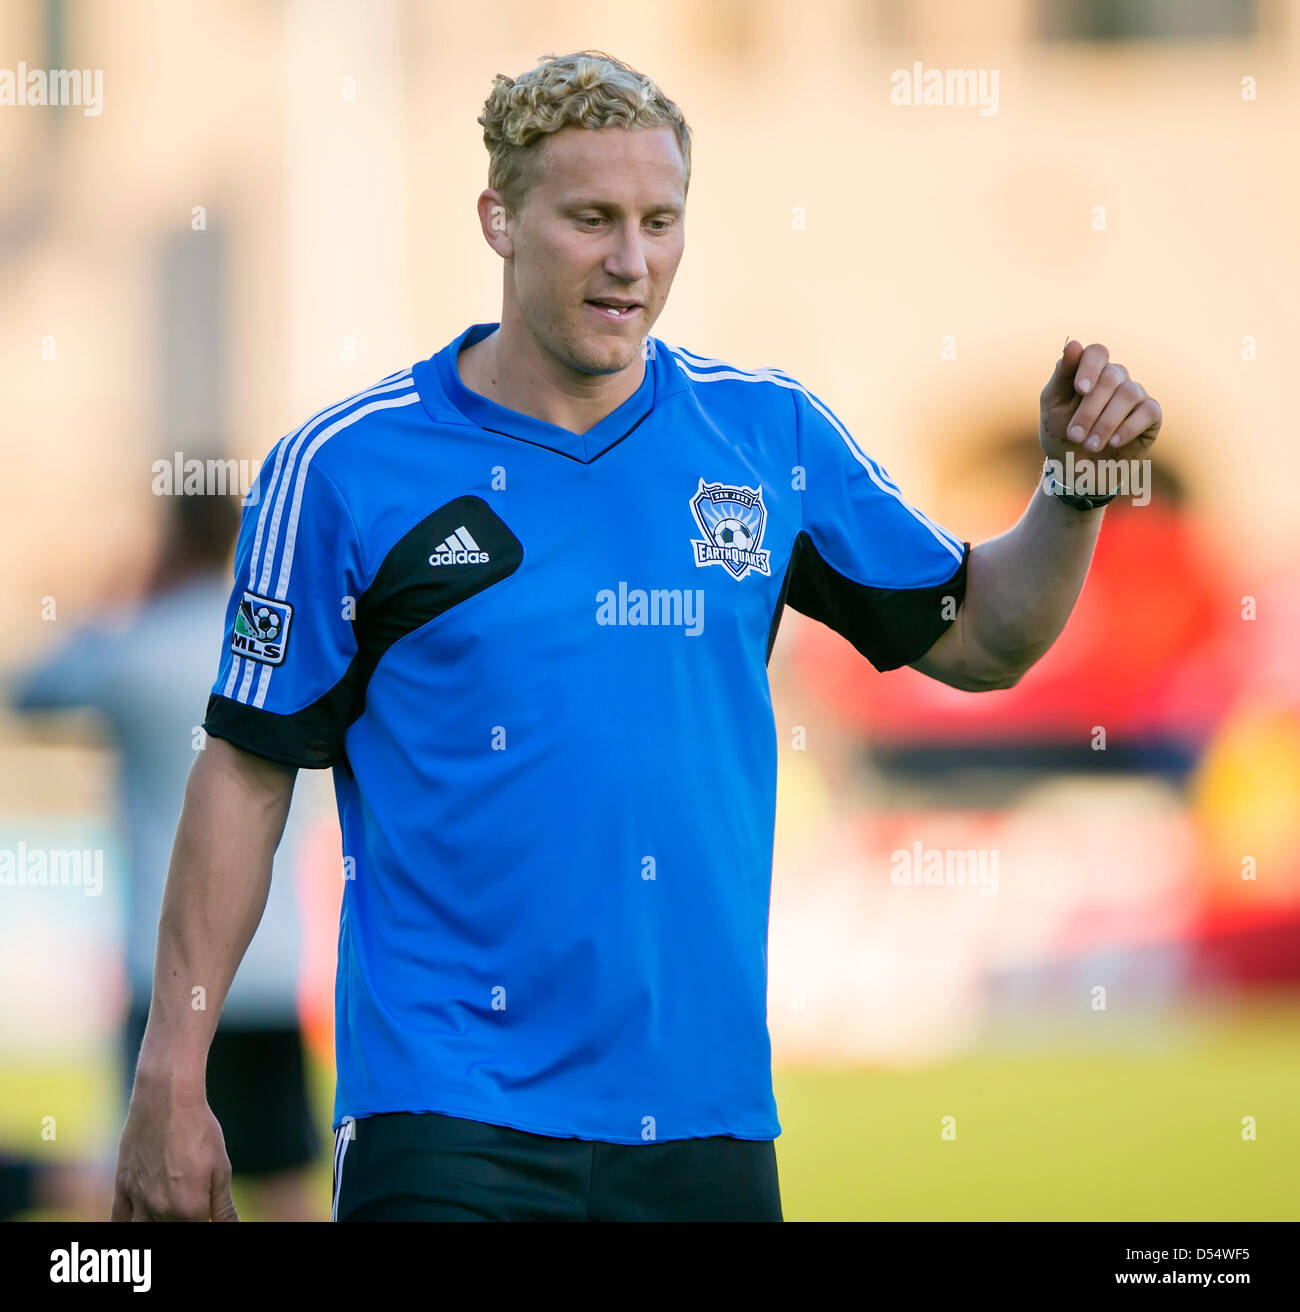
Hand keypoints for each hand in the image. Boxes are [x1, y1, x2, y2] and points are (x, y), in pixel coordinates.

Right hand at [111, 1080, 238, 1221]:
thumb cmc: (199, 1130)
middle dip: (185, 1225)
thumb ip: (224, 1207)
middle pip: (171, 1234)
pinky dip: (126, 1228)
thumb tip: (234, 1227)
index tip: (208, 1218)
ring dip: (158, 1228)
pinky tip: (139, 1224)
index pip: (199, 1233)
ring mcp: (138, 1201)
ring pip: (143, 1233)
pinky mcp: (122, 1188)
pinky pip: (118, 1221)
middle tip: (191, 1212)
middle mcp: (161, 1211)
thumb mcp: (220, 1168)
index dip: (206, 1224)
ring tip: (171, 1216)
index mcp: (190, 1210)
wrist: (166, 1100)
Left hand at [1039, 340, 1162, 468]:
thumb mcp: (1053, 406)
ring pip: (1129, 394)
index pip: (1097, 353)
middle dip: (1090, 409)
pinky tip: (1113, 443)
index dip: (1089, 367)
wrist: (1078, 471)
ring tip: (1091, 445)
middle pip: (1111, 377)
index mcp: (1091, 372)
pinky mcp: (1151, 414)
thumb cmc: (1062, 434)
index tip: (1079, 390)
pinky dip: (1127, 428)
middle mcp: (1116, 377)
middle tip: (1074, 436)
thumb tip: (1074, 344)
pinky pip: (1147, 412)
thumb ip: (1062, 376)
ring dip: (1106, 422)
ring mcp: (1135, 394)